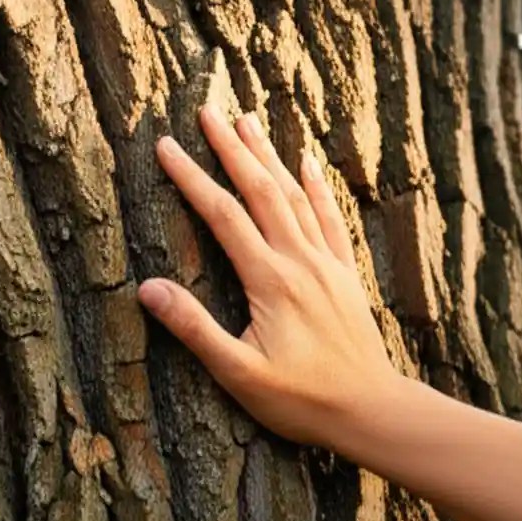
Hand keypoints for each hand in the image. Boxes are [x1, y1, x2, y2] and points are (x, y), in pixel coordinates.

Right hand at [138, 104, 401, 452]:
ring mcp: (326, 264)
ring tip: (248, 120)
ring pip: (294, 195)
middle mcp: (299, 260)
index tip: (165, 146)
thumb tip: (148, 289)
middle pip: (260, 190)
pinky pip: (330, 218)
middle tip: (207, 110)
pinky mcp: (345, 274)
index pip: (222, 215)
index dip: (191, 177)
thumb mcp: (239, 374)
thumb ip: (194, 329)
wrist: (373, 410)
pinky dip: (317, 186)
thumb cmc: (303, 400)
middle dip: (231, 148)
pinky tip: (307, 163)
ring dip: (269, 155)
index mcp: (269, 280)